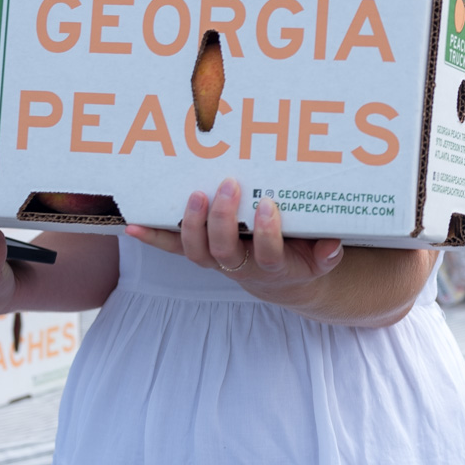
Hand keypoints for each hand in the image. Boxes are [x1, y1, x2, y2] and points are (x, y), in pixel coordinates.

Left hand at [125, 180, 343, 304]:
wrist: (279, 280)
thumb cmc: (300, 258)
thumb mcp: (320, 259)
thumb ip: (327, 253)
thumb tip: (332, 244)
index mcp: (272, 267)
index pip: (267, 254)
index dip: (266, 233)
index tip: (268, 205)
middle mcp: (239, 267)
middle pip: (224, 251)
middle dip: (223, 219)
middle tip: (229, 185)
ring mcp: (216, 260)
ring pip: (196, 251)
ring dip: (191, 224)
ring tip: (195, 195)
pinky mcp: (199, 253)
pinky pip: (172, 248)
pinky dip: (152, 239)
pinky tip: (132, 227)